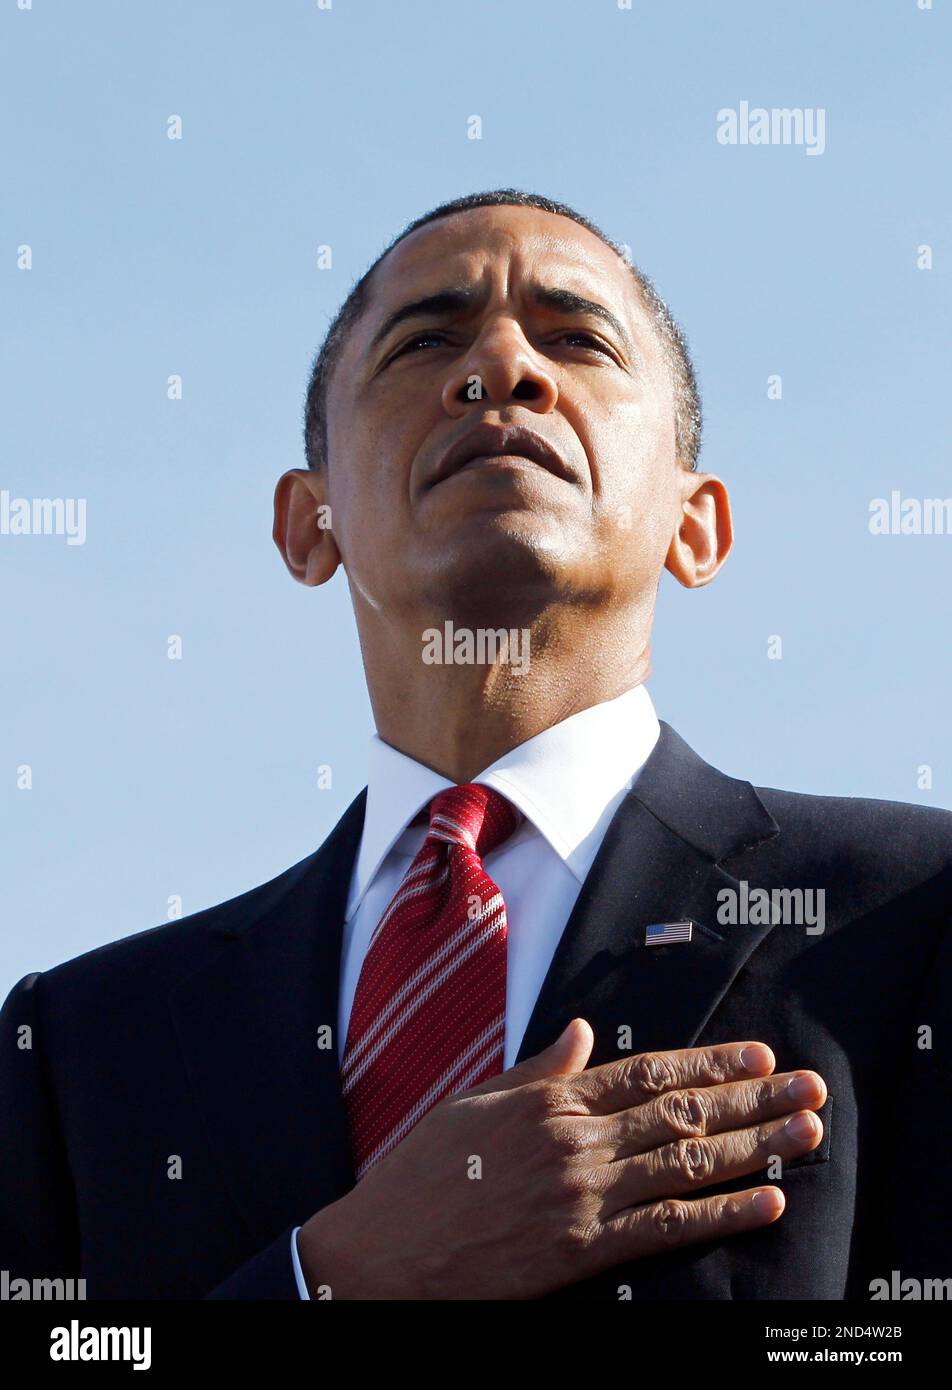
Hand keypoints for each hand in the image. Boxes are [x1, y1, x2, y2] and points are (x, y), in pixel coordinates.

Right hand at [297, 1020, 825, 1298]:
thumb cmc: (419, 1175)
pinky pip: (665, 1228)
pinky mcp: (582, 1252)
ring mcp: (582, 1196)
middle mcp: (575, 1140)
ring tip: (806, 1132)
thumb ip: (536, 1070)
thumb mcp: (473, 1103)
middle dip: (753, 1096)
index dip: (709, 1060)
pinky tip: (766, 1200)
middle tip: (809, 1085)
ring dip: (756, 1145)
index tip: (756, 1052)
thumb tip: (579, 1032)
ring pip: (688, 1162)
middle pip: (683, 1111)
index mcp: (549, 1101)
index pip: (648, 1071)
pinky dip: (721, 1213)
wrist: (379, 1253)